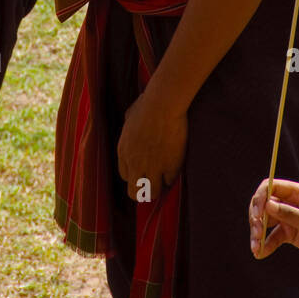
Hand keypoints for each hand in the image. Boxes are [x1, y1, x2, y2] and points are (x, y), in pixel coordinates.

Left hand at [117, 88, 187, 202]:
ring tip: (164, 181)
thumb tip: (132, 124)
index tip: (142, 170)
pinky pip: (170, 181)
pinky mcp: (170, 167)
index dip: (135, 174)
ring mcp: (153, 167)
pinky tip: (175, 168)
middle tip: (152, 184)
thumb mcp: (130, 115)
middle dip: (142, 190)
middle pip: (134, 192)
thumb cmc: (147, 104)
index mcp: (124, 151)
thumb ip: (129, 127)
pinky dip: (172, 177)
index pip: (125, 175)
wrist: (163, 105)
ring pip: (152, 193)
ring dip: (158, 188)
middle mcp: (136, 163)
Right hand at [249, 179, 298, 261]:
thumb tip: (267, 205)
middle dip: (256, 219)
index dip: (259, 199)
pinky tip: (261, 253)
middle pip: (263, 205)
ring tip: (255, 248)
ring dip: (258, 234)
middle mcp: (289, 203)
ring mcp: (288, 218)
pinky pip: (273, 237)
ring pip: (265, 222)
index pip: (269, 188)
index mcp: (295, 193)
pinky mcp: (289, 233)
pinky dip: (266, 244)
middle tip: (257, 234)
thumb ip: (290, 214)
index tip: (257, 215)